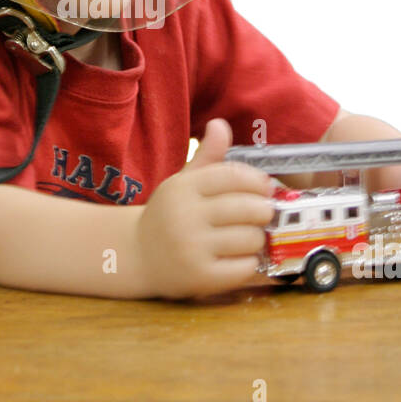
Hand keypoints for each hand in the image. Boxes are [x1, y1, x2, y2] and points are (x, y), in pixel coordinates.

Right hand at [134, 119, 275, 299]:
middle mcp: (185, 216)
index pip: (233, 176)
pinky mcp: (200, 277)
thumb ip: (206, 156)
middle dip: (263, 211)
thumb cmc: (167, 215)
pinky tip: (240, 258)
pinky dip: (250, 263)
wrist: (135, 256)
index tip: (265, 188)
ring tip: (250, 236)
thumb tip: (220, 124)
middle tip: (262, 215)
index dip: (257, 182)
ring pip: (250, 238)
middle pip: (248, 208)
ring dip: (257, 238)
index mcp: (183, 188)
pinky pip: (245, 267)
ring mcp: (192, 248)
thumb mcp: (182, 182)